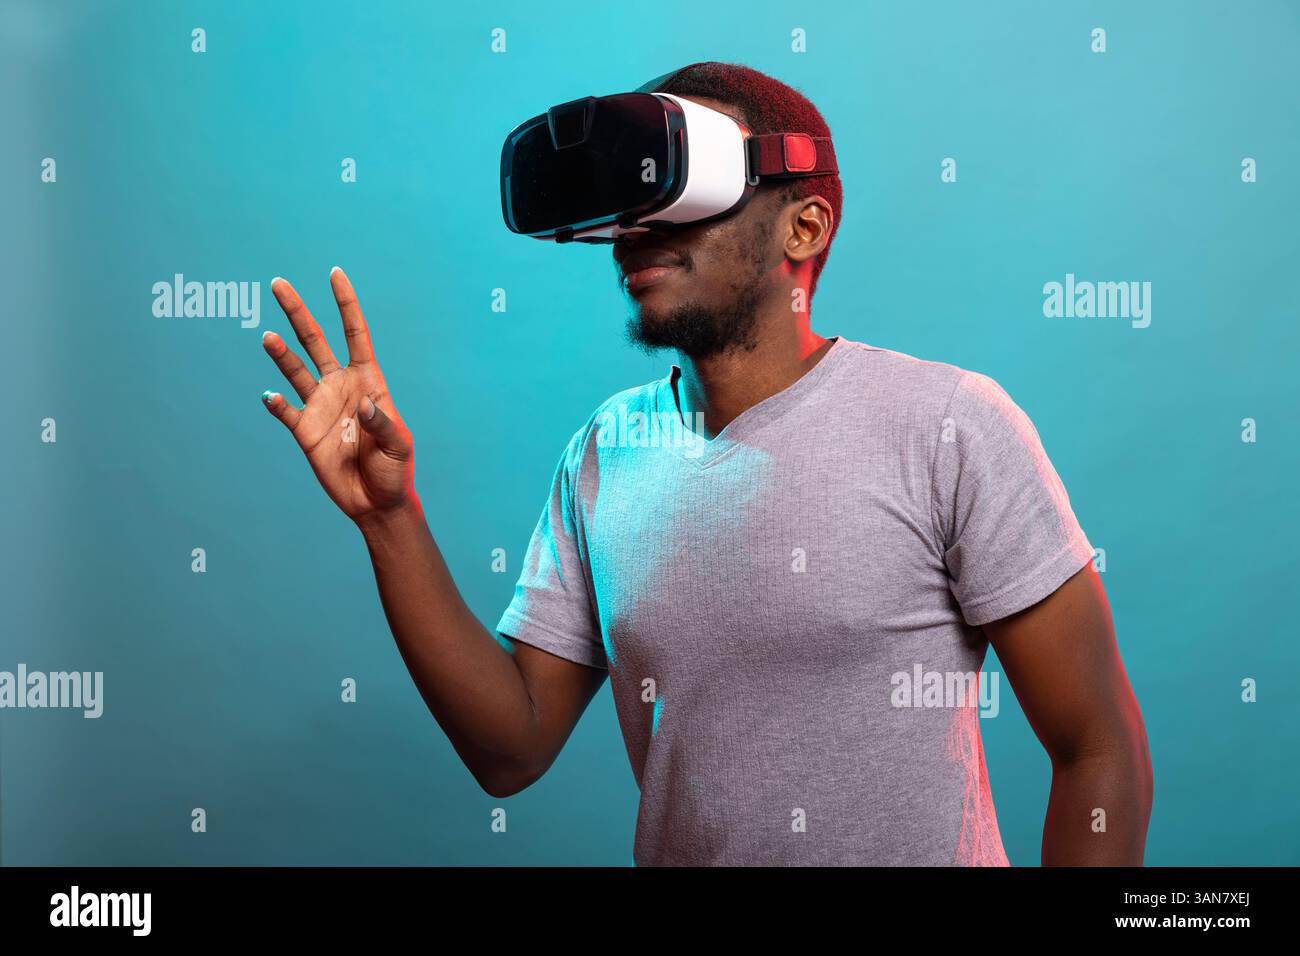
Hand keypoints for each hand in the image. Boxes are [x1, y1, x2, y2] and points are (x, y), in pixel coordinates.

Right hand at [260, 268, 415, 525]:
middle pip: (316, 340)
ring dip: (280, 353)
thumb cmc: (395, 470)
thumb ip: (381, 422)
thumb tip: (360, 404)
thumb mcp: (398, 444)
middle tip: (278, 283)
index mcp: (369, 381)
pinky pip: (284, 410)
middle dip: (298, 312)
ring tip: (268, 337)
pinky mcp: (304, 430)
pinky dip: (275, 403)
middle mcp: (341, 386)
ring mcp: (320, 406)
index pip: (355, 334)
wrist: (377, 503)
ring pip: (294, 369)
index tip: (334, 274)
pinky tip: (269, 396)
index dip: (345, 304)